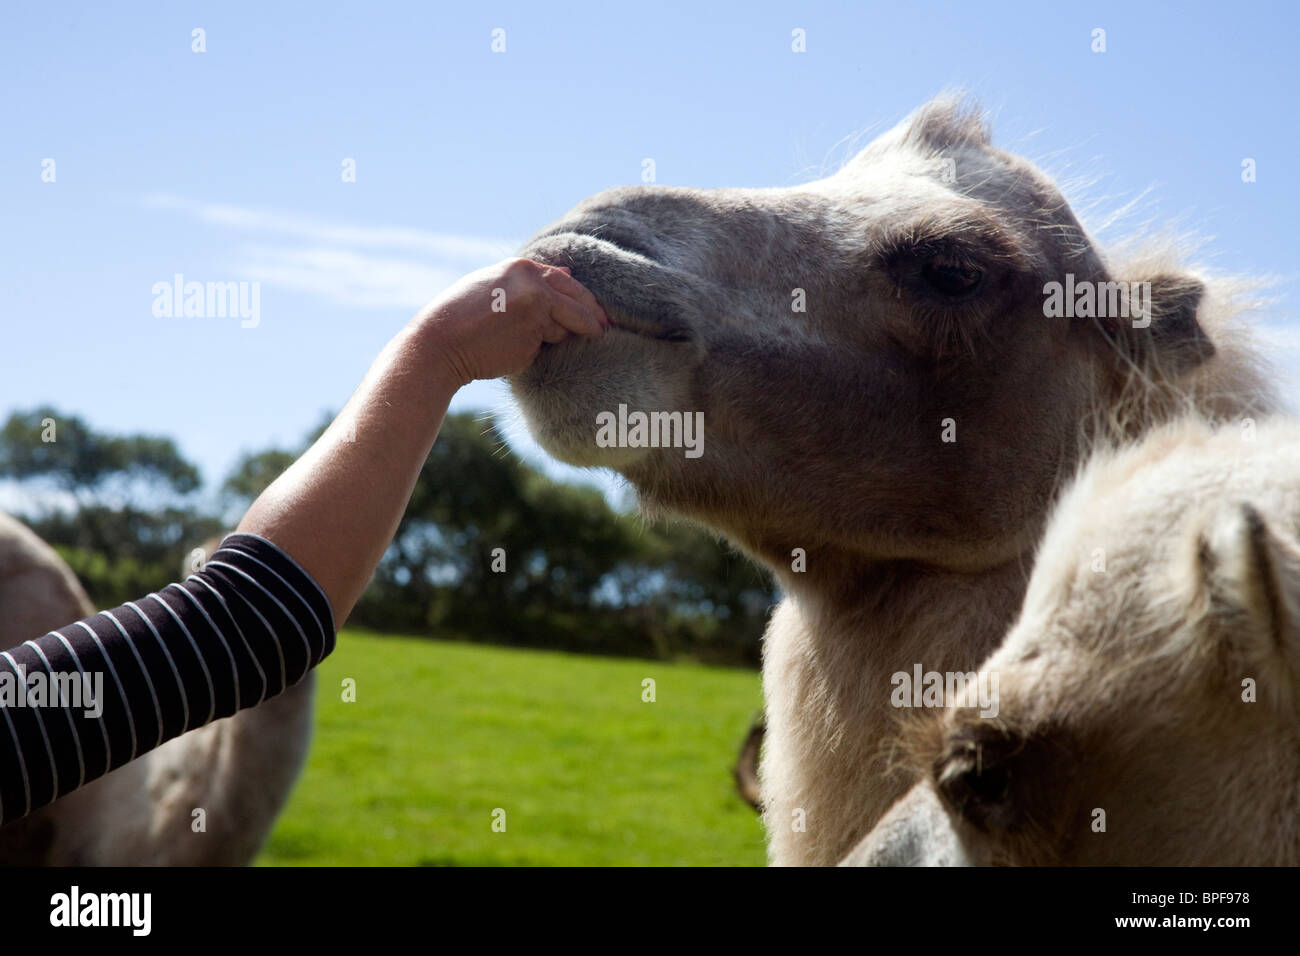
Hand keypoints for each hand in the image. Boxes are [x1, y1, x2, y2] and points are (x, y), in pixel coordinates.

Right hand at [413, 257, 608, 385]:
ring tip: (518, 337)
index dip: (586, 300)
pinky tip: (509, 349)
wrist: (440, 343)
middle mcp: (535, 289)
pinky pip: (544, 350)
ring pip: (563, 330)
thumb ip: (532, 280)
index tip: (599, 314)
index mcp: (524, 268)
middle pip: (578, 306)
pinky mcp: (532, 343)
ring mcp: (536, 317)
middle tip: (603, 331)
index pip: (568, 283)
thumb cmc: (463, 313)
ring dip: (555, 338)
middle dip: (593, 321)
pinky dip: (535, 352)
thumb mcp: (496, 283)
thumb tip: (570, 274)